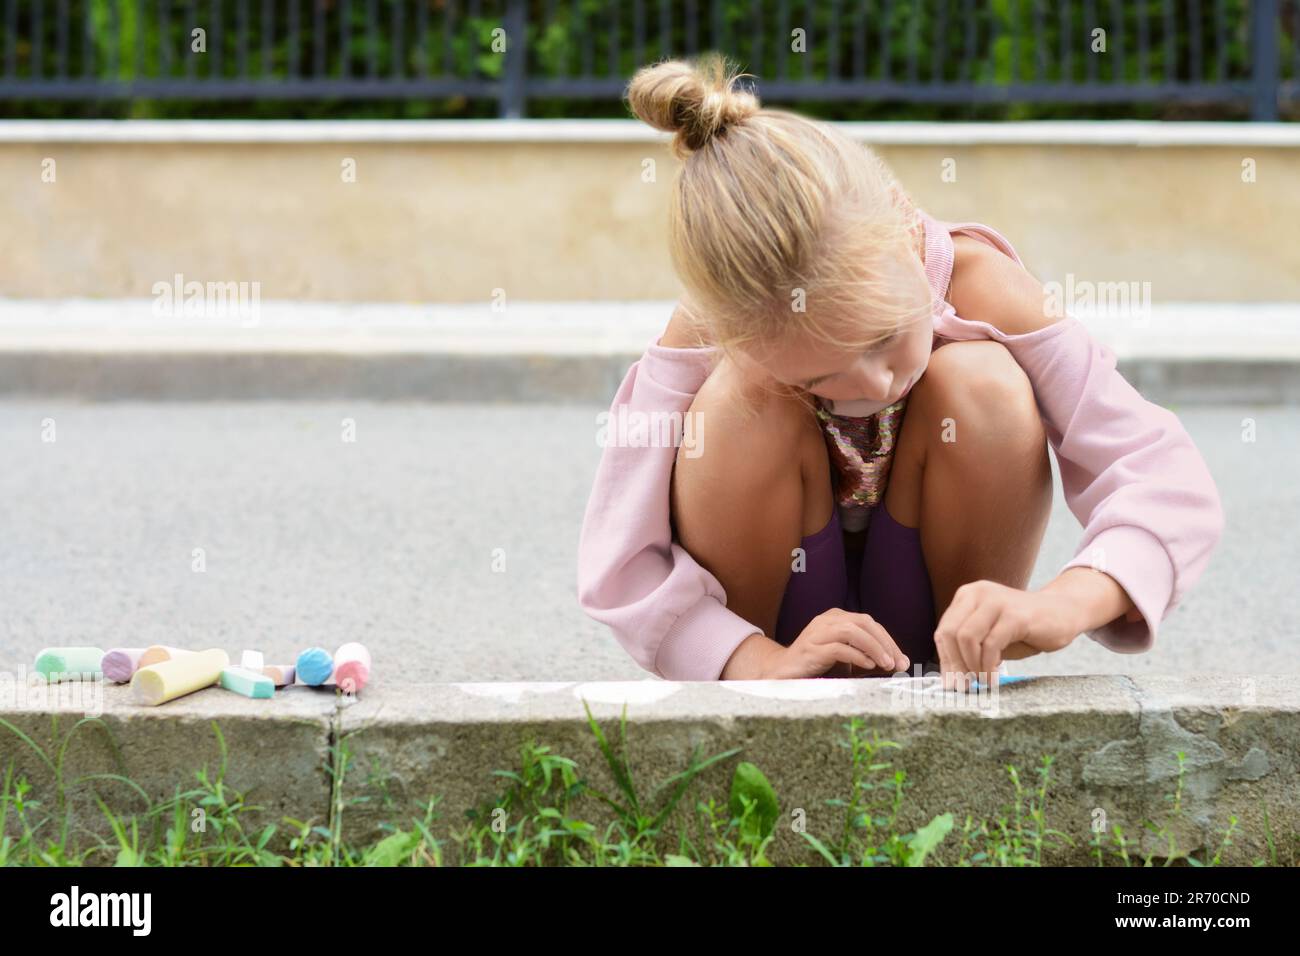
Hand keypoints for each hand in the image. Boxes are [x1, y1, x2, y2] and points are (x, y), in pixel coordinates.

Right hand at [763, 608, 910, 679]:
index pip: (869, 623)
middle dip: (885, 643)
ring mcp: (817, 633)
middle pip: (863, 623)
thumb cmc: (817, 665)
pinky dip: (856, 656)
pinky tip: (868, 666)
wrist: (782, 672)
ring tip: (886, 664)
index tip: (902, 660)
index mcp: (836, 617)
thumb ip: (867, 655)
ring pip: (852, 631)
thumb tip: (899, 662)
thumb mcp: (845, 657)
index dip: (888, 640)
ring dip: (874, 647)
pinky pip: (838, 648)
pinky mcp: (810, 649)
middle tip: (899, 663)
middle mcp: (826, 620)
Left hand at [933, 580, 1080, 690]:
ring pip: (966, 637)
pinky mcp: (1015, 615)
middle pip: (950, 633)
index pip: (943, 631)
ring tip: (982, 681)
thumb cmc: (1024, 629)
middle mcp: (978, 593)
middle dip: (955, 665)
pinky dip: (988, 666)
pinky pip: (991, 644)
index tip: (952, 682)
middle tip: (964, 686)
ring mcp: (996, 601)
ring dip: (971, 666)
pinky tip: (993, 677)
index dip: (945, 660)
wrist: (1064, 612)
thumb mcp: (990, 638)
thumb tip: (950, 679)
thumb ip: (969, 651)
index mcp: (968, 596)